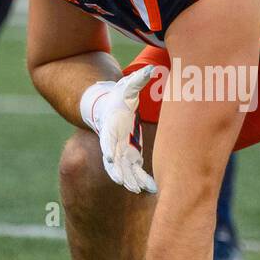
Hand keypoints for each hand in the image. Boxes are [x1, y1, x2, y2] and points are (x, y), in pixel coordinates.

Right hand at [79, 66, 157, 193]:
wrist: (109, 109)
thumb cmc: (117, 97)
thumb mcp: (127, 86)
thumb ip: (138, 79)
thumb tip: (151, 68)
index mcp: (110, 129)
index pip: (107, 142)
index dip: (108, 151)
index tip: (110, 158)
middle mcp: (113, 144)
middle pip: (114, 163)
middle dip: (121, 173)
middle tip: (127, 184)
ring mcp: (121, 152)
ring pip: (124, 171)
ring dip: (131, 181)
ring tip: (139, 190)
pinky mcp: (130, 157)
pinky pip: (135, 172)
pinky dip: (142, 180)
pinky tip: (152, 189)